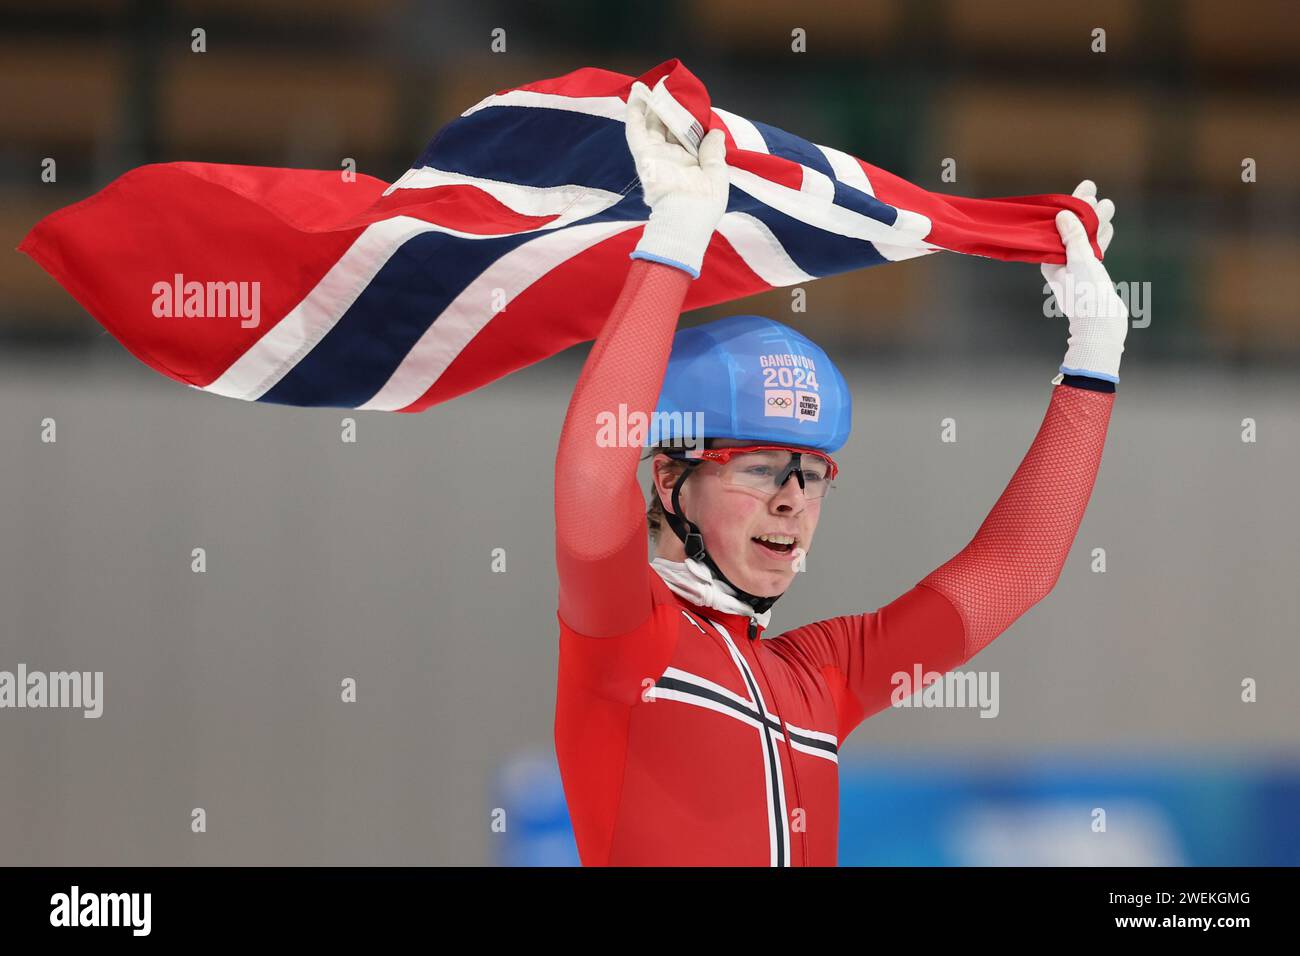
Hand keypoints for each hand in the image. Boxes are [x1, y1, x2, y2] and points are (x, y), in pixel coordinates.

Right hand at [624, 81, 728, 278]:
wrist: (684, 220)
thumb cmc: (704, 205)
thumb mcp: (717, 175)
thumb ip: (714, 153)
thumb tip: (715, 133)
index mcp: (691, 164)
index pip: (689, 135)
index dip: (690, 118)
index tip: (694, 101)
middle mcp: (673, 158)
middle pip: (669, 127)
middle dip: (670, 108)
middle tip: (672, 87)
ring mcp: (657, 156)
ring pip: (652, 124)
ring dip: (652, 104)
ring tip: (653, 84)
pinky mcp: (644, 156)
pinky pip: (636, 130)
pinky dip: (634, 111)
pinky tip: (637, 92)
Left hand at [1042, 180, 1127, 382]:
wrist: (1102, 328)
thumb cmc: (1088, 297)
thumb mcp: (1080, 261)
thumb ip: (1072, 238)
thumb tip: (1062, 214)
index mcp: (1051, 262)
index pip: (1058, 226)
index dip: (1069, 205)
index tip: (1082, 189)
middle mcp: (1060, 265)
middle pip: (1072, 230)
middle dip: (1084, 209)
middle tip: (1092, 188)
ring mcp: (1075, 270)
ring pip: (1086, 239)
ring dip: (1096, 221)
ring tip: (1108, 204)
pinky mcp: (1089, 277)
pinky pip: (1094, 251)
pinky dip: (1100, 238)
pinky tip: (1108, 225)